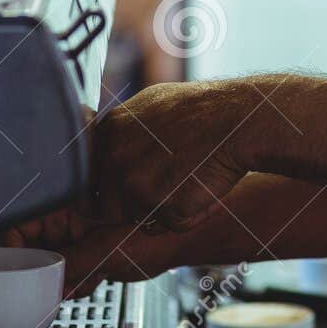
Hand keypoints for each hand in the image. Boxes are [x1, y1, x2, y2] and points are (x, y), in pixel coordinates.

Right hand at [2, 209, 183, 291]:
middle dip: (40, 272)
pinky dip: (76, 285)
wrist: (176, 244)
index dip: (12, 248)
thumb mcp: (106, 250)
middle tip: (51, 283)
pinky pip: (68, 276)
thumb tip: (44, 281)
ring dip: (62, 281)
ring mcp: (76, 241)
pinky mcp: (87, 258)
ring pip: (50, 268)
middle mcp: (67, 224)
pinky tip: (93, 280)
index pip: (21, 226)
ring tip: (83, 278)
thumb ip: (72, 265)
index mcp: (66, 209)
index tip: (13, 270)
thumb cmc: (153, 231)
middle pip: (33, 250)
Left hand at [88, 81, 250, 232]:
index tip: (130, 185)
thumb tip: (108, 142)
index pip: (90, 179)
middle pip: (107, 206)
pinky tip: (201, 188)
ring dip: (158, 211)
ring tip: (185, 182)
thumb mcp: (149, 102)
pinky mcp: (162, 207)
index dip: (111, 187)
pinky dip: (186, 215)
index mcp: (108, 133)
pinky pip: (169, 225)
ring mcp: (136, 186)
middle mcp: (115, 160)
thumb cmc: (201, 108)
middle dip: (131, 205)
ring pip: (138, 219)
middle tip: (164, 186)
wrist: (236, 119)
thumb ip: (122, 129)